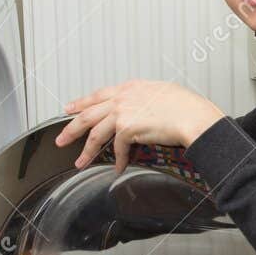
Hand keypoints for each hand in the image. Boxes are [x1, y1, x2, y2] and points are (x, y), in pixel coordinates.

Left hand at [56, 80, 224, 171]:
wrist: (194, 117)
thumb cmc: (188, 108)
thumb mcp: (163, 94)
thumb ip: (145, 101)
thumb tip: (140, 113)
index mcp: (132, 87)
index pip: (99, 95)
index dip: (81, 103)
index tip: (70, 108)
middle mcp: (124, 96)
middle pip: (88, 113)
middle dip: (71, 128)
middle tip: (61, 138)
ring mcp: (123, 111)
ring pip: (95, 132)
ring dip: (87, 150)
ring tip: (80, 162)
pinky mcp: (126, 127)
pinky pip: (117, 148)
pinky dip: (119, 160)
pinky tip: (119, 167)